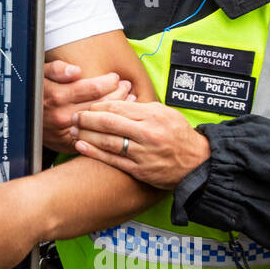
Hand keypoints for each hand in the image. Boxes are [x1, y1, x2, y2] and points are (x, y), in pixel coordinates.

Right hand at [42, 60, 132, 154]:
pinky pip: (94, 136)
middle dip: (118, 94)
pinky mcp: (68, 144)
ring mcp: (66, 132)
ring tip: (127, 99)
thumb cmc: (33, 93)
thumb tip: (75, 71)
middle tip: (127, 87)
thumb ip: (56, 69)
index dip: (109, 82)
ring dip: (117, 110)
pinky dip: (108, 127)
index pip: (94, 88)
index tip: (115, 77)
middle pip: (101, 105)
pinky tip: (116, 119)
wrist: (19, 120)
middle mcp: (62, 115)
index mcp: (57, 96)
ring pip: (101, 121)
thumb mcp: (39, 74)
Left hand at [71, 99, 208, 190]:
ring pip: (108, 141)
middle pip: (109, 123)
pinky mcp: (140, 170)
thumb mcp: (164, 113)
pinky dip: (94, 152)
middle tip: (74, 117)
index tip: (87, 106)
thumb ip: (141, 107)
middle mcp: (147, 133)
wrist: (197, 162)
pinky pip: (112, 160)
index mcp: (152, 115)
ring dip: (86, 135)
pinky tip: (80, 146)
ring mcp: (143, 152)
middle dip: (87, 119)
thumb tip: (118, 98)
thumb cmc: (179, 135)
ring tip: (73, 131)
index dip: (99, 106)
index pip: (118, 107)